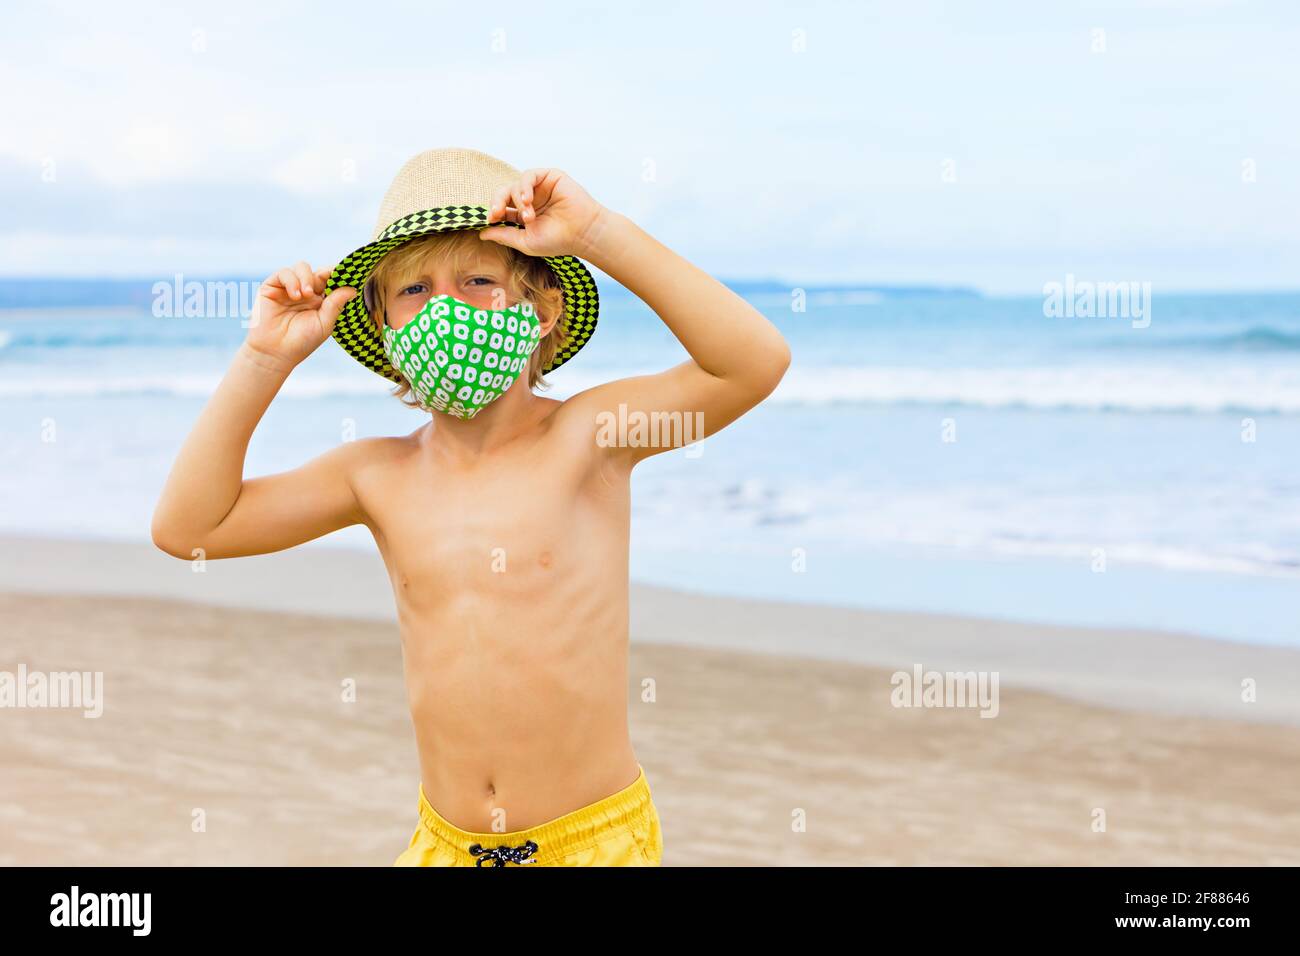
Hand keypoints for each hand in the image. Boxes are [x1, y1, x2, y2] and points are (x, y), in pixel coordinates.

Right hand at [244, 262, 356, 372]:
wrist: (276, 352)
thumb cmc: (302, 341)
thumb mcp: (324, 323)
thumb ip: (336, 304)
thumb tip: (353, 288)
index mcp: (321, 300)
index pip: (332, 280)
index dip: (339, 275)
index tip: (347, 274)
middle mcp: (306, 291)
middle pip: (319, 271)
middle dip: (324, 275)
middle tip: (324, 285)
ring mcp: (289, 288)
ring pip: (302, 267)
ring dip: (307, 278)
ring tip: (306, 295)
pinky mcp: (272, 287)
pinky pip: (284, 273)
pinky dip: (292, 281)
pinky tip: (295, 296)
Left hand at [479, 168, 609, 258]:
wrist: (583, 233)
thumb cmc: (558, 241)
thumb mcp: (525, 241)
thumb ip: (504, 235)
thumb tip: (481, 233)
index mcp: (523, 215)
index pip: (502, 209)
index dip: (493, 211)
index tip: (491, 219)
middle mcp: (530, 200)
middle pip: (504, 194)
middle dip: (497, 202)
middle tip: (497, 214)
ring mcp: (539, 188)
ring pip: (515, 185)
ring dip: (518, 201)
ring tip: (528, 217)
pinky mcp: (549, 177)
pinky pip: (528, 175)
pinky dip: (524, 186)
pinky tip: (528, 200)